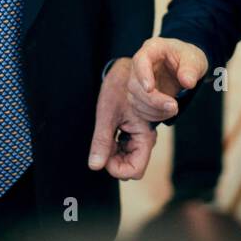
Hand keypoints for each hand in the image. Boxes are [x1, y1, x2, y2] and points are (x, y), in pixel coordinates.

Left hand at [88, 58, 157, 179]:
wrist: (127, 68)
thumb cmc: (119, 86)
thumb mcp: (107, 113)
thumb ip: (102, 141)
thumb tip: (95, 166)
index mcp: (145, 135)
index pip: (134, 171)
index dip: (116, 168)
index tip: (103, 152)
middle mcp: (146, 139)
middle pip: (130, 167)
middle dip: (113, 160)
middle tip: (102, 141)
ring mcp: (141, 136)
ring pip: (127, 159)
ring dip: (113, 152)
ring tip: (106, 131)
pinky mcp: (136, 132)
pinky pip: (126, 148)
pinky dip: (115, 145)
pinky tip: (110, 130)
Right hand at [128, 37, 207, 123]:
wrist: (187, 67)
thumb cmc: (188, 58)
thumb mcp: (195, 60)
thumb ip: (191, 69)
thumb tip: (188, 82)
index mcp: (152, 49)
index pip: (140, 60)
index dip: (142, 75)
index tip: (150, 89)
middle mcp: (140, 65)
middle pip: (135, 84)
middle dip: (153, 100)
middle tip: (174, 107)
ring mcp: (138, 81)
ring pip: (135, 99)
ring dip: (153, 110)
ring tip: (174, 110)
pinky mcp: (140, 96)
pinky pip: (139, 109)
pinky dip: (152, 115)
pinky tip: (167, 114)